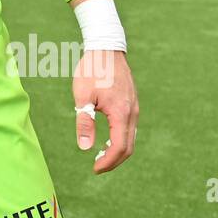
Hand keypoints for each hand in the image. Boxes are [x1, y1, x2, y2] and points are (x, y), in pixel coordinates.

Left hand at [72, 50, 137, 174]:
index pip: (118, 147)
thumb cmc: (92, 70)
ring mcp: (135, 108)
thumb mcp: (83, 96)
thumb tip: (85, 148)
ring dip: (118, 150)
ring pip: (131, 138)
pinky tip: (107, 138)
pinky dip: (121, 139)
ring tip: (100, 155)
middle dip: (113, 160)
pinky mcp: (133, 103)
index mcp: (121, 113)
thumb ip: (84, 122)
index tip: (95, 169)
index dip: (107, 162)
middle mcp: (132, 113)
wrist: (106, 48)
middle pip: (128, 147)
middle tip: (97, 167)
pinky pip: (130, 128)